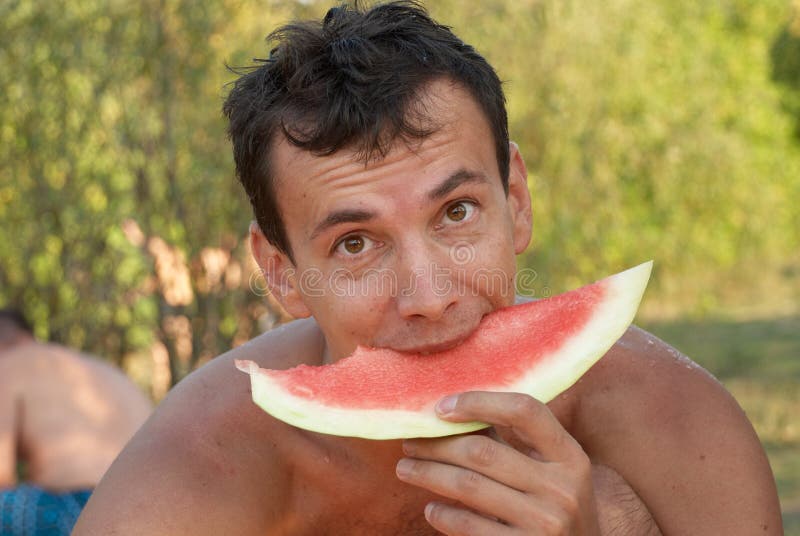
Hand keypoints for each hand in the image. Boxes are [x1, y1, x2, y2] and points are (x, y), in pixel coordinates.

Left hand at [395, 391, 600, 534]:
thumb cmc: (557, 509)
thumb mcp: (554, 474)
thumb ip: (515, 445)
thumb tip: (455, 412)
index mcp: (571, 458)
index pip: (525, 411)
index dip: (480, 402)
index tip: (441, 407)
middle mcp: (562, 489)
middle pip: (483, 452)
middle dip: (437, 445)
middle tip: (409, 442)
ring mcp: (545, 524)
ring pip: (469, 487)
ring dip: (428, 474)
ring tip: (406, 469)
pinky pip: (471, 526)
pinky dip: (444, 515)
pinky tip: (431, 508)